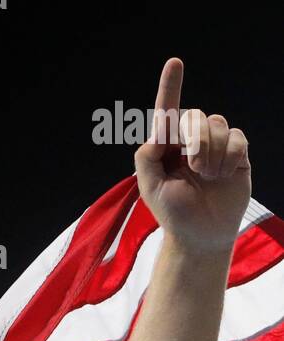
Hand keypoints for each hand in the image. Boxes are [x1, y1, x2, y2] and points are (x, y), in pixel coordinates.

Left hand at [134, 57, 250, 253]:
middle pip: (194, 116)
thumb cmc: (174, 214)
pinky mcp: (236, 154)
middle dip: (194, 139)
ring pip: (216, 124)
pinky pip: (236, 138)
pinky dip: (229, 157)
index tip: (174, 63)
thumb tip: (158, 131)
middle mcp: (191, 141)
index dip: (171, 86)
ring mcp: (215, 146)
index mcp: (168, 146)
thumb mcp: (150, 188)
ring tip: (208, 177)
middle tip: (194, 168)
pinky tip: (224, 175)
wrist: (202, 235)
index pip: (168, 111)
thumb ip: (146, 157)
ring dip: (211, 152)